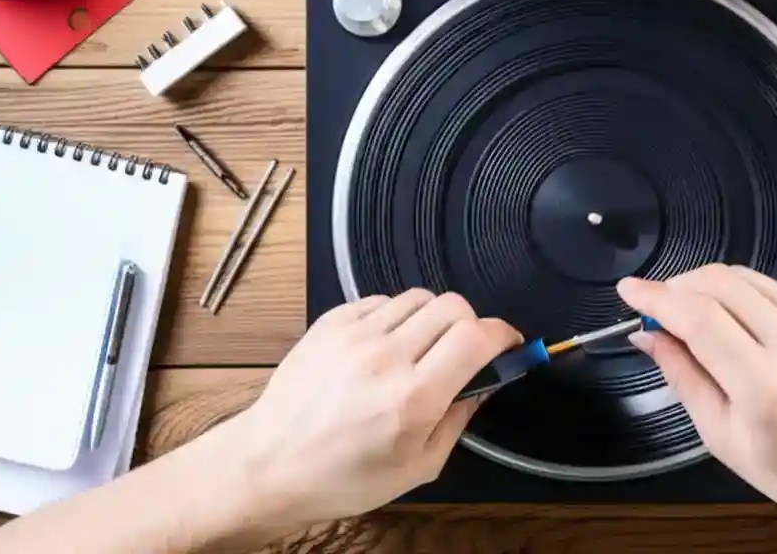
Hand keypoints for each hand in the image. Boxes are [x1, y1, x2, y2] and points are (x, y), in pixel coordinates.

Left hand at [225, 290, 520, 525]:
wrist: (268, 465)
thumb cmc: (345, 478)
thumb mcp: (418, 466)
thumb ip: (460, 419)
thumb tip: (488, 381)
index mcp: (412, 399)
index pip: (476, 338)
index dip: (502, 334)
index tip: (508, 344)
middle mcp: (385, 357)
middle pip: (453, 306)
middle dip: (471, 324)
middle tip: (464, 351)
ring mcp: (354, 335)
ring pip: (419, 297)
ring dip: (433, 318)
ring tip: (421, 348)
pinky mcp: (330, 322)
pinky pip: (382, 300)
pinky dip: (396, 317)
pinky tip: (386, 345)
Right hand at [619, 265, 776, 533]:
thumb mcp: (727, 441)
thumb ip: (685, 381)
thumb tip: (650, 338)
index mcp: (763, 386)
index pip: (696, 317)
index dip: (655, 297)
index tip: (629, 291)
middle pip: (717, 283)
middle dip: (676, 286)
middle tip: (657, 309)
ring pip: (743, 276)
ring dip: (705, 284)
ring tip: (690, 312)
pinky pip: (771, 287)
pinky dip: (740, 294)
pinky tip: (734, 320)